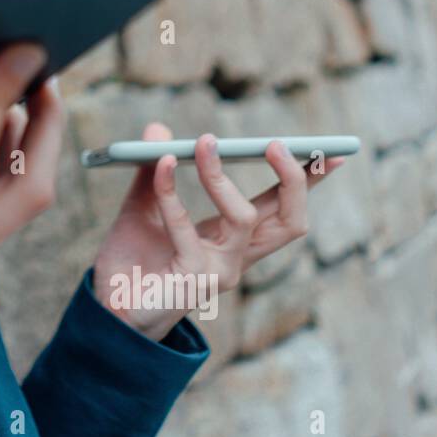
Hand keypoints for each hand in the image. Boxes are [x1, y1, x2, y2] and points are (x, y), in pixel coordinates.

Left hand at [92, 123, 345, 341]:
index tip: (328, 152)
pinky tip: (160, 165)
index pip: (283, 208)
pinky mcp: (194, 279)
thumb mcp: (143, 207)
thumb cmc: (132, 261)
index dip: (308, 181)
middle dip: (293, 180)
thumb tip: (157, 129)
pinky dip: (172, 192)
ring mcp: (219, 271)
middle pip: (289, 221)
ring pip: (246, 219)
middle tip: (275, 144)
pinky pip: (187, 228)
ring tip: (205, 142)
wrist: (108, 307)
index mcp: (234, 239)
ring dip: (222, 176)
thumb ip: (153, 172)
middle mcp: (236, 257)